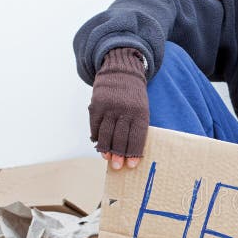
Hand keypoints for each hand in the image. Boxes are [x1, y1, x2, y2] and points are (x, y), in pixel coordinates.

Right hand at [89, 47, 148, 169]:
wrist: (121, 71)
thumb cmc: (134, 96)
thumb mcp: (142, 108)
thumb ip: (136, 126)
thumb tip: (128, 150)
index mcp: (140, 112)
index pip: (137, 137)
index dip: (134, 152)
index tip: (131, 165)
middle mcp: (125, 110)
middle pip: (121, 138)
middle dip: (119, 154)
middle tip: (117, 166)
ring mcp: (109, 107)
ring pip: (106, 133)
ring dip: (106, 148)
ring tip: (107, 158)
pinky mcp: (97, 104)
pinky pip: (95, 125)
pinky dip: (96, 136)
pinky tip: (98, 144)